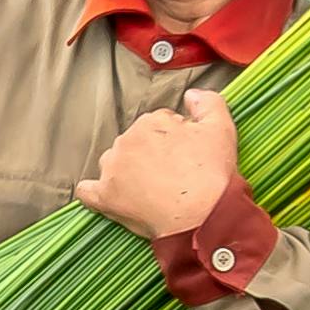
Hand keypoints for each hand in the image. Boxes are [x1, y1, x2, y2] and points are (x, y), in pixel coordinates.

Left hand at [80, 94, 242, 245]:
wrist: (202, 215)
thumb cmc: (211, 175)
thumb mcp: (221, 128)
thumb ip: (207, 103)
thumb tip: (191, 94)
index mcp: (151, 122)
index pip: (158, 125)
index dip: (174, 141)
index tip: (185, 157)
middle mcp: (127, 140)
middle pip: (135, 143)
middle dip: (150, 155)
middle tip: (172, 175)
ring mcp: (113, 169)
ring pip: (113, 164)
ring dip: (126, 172)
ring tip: (149, 190)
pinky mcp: (105, 197)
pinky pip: (88, 191)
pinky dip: (95, 193)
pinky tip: (107, 197)